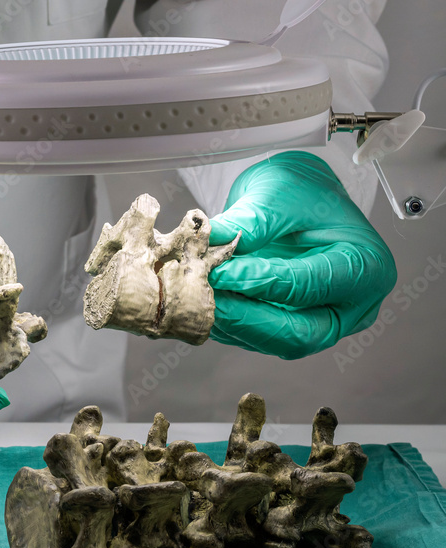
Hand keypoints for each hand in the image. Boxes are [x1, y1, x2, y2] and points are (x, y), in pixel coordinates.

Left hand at [208, 151, 396, 358]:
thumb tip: (216, 242)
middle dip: (247, 320)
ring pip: (272, 341)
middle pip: (299, 332)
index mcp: (365, 267)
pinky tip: (202, 303)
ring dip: (231, 324)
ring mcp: (317, 321)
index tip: (222, 273)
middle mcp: (348, 305)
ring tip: (197, 299)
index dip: (263, 282)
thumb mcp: (280, 193)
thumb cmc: (301, 192)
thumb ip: (254, 220)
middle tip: (207, 300)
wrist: (293, 201)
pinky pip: (255, 336)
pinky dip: (226, 323)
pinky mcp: (286, 326)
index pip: (312, 285)